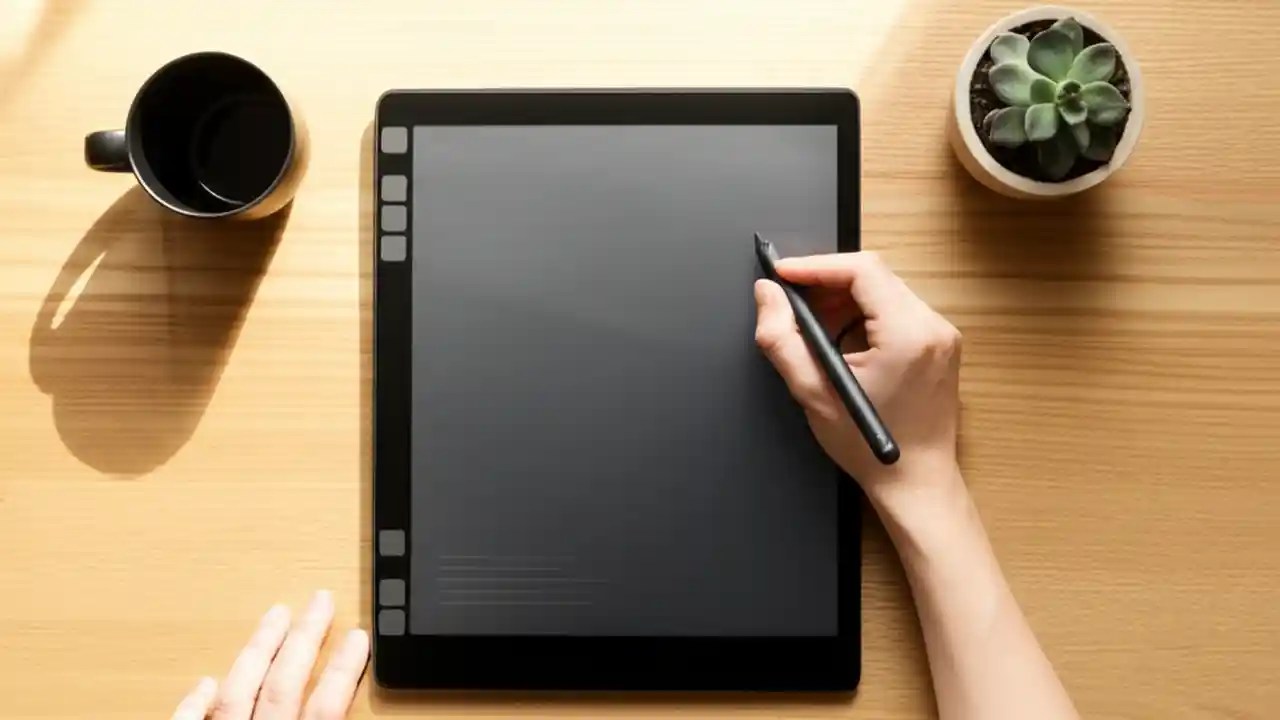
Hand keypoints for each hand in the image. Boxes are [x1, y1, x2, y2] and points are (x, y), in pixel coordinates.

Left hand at [171, 591, 369, 719]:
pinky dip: (195, 702)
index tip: (358, 636)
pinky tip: (204, 681)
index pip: (327, 707)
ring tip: (275, 615)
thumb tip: (356, 714)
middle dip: (305, 637)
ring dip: (258, 650)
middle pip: (284, 686)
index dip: (344, 669)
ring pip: (238, 692)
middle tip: (320, 601)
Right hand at [753, 252, 961, 504]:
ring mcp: (941, 335)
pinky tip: (841, 341)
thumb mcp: (812, 392)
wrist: (916, 482)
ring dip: (845, 300)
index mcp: (908, 334)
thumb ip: (781, 338)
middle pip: (874, 276)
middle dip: (828, 283)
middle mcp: (933, 326)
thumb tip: (767, 294)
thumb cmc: (869, 447)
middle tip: (792, 301)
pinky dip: (864, 315)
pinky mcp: (940, 345)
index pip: (862, 270)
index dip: (816, 266)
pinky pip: (897, 310)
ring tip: (814, 328)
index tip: (782, 274)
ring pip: (885, 291)